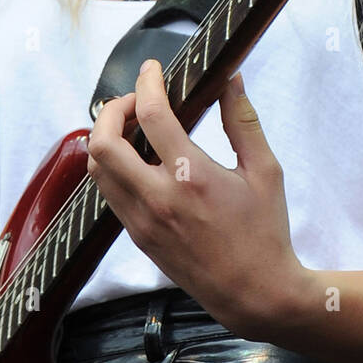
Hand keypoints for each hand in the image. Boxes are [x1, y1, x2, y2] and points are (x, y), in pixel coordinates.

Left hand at [86, 59, 308, 337]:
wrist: (254, 293)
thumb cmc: (266, 231)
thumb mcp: (266, 171)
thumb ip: (243, 121)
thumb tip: (230, 79)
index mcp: (192, 176)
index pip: (151, 115)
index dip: (147, 82)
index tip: (153, 69)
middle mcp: (159, 197)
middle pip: (103, 141)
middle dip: (112, 110)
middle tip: (135, 101)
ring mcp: (143, 220)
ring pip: (96, 168)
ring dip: (107, 138)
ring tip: (134, 128)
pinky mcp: (138, 237)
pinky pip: (108, 193)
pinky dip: (112, 167)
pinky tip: (137, 160)